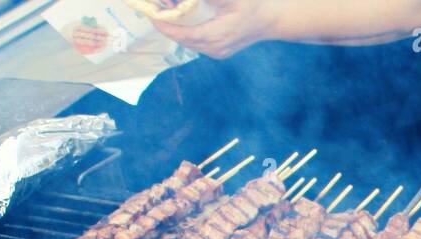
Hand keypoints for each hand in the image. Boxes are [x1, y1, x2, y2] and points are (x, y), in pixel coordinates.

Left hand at [150, 0, 281, 58]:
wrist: (270, 19)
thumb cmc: (252, 4)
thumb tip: (185, 0)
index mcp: (218, 35)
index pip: (183, 34)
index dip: (165, 25)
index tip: (151, 12)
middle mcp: (215, 49)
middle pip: (182, 39)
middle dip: (166, 24)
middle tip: (154, 7)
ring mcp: (217, 52)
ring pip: (187, 42)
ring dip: (174, 28)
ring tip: (164, 11)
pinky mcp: (217, 51)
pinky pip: (194, 43)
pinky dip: (184, 31)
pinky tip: (179, 18)